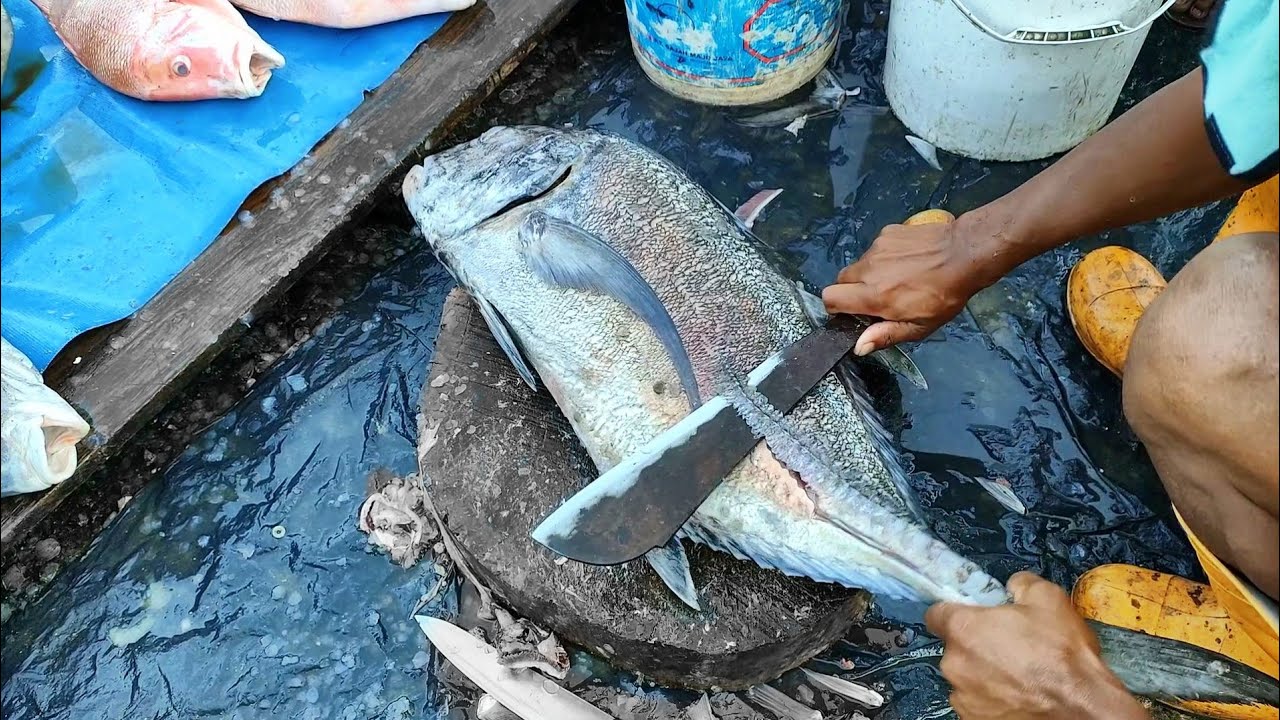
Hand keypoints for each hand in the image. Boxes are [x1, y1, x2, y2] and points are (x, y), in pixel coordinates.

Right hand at [821, 214, 999, 355]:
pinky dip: (883, 258)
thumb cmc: (945, 296)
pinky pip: (874, 250)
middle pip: (840, 280)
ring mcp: (876, 248)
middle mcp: (868, 269)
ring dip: (869, 275)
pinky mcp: (886, 233)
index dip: (836, 307)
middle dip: (851, 291)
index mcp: (874, 296)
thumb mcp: (920, 326)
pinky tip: (906, 261)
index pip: (830, 298)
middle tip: (876, 298)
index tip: (853, 312)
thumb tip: (858, 346)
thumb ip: (886, 335)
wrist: (964, 254)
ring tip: (897, 278)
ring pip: (858, 265)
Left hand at [925, 572, 1148, 719]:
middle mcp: (955, 663)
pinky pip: (976, 700)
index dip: (953, 612)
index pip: (936, 614)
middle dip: (976, 644)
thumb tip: (1015, 585)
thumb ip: (1020, 584)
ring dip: (983, 672)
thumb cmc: (1062, 655)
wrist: (1081, 705)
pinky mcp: (974, 718)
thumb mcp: (1048, 598)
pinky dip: (991, 697)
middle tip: (1007, 645)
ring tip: (1017, 672)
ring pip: (966, 675)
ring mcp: (963, 694)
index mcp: (964, 628)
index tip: (968, 615)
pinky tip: (1017, 693)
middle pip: (956, 647)